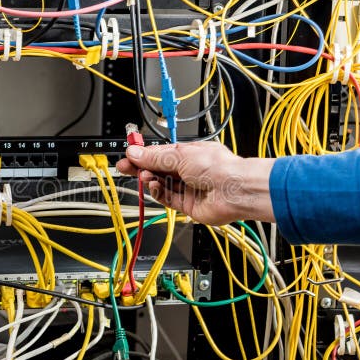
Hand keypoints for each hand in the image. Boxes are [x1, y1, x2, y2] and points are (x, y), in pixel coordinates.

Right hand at [116, 141, 274, 225]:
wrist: (234, 190)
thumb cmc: (219, 168)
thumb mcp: (180, 156)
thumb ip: (155, 157)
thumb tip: (136, 154)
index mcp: (190, 154)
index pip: (161, 153)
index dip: (144, 154)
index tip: (129, 154)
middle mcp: (189, 170)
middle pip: (158, 169)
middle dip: (141, 167)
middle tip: (125, 166)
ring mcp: (188, 188)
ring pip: (161, 184)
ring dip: (150, 179)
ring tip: (144, 176)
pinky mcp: (187, 205)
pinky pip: (167, 198)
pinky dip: (158, 192)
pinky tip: (154, 186)